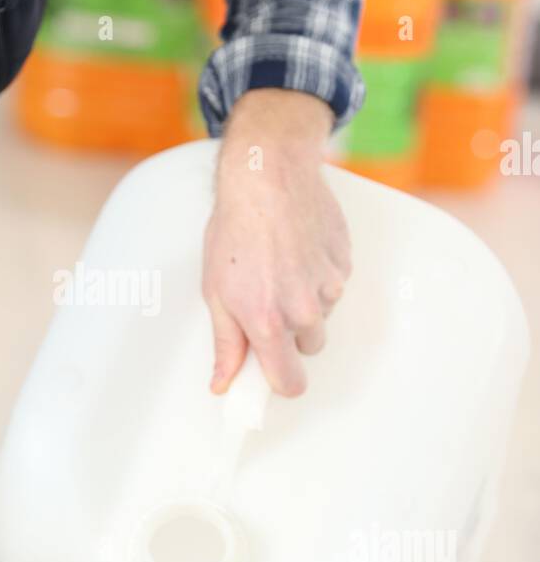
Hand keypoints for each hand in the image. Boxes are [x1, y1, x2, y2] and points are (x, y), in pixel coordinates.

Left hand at [202, 88, 351, 396]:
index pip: (290, 384)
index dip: (280, 381)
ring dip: (305, 301)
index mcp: (269, 323)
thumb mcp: (216, 292)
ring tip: (279, 266)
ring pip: (322, 314)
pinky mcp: (345, 265)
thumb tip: (223, 383)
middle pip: (308, 348)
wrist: (268, 178)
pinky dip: (318, 275)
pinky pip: (333, 285)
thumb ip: (226, 344)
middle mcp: (304, 311)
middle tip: (267, 299)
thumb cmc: (236, 230)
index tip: (271, 372)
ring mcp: (329, 287)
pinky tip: (297, 250)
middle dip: (291, 333)